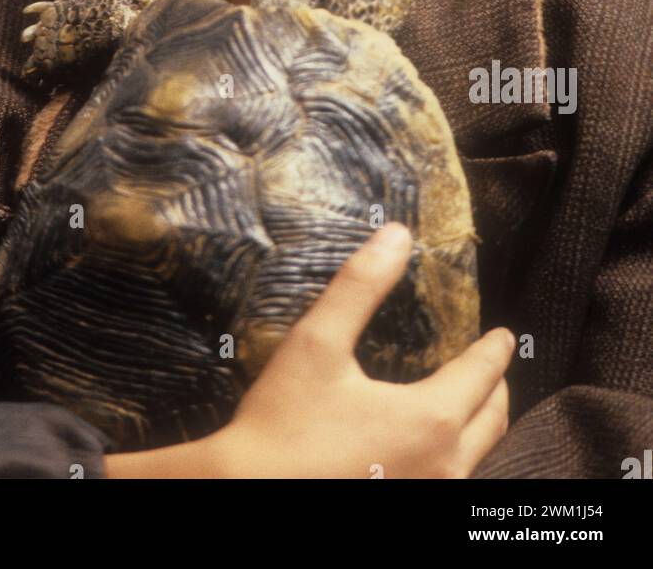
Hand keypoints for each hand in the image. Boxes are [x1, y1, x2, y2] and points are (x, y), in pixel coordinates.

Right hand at [217, 222, 512, 478]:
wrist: (247, 495)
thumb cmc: (283, 424)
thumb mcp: (317, 342)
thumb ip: (360, 285)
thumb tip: (396, 235)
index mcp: (431, 419)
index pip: (480, 375)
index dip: (493, 350)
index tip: (502, 336)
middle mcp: (444, 467)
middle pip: (491, 421)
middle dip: (496, 388)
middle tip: (491, 367)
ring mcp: (430, 498)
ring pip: (475, 458)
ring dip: (477, 425)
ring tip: (465, 403)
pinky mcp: (410, 514)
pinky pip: (450, 482)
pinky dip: (453, 456)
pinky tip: (427, 448)